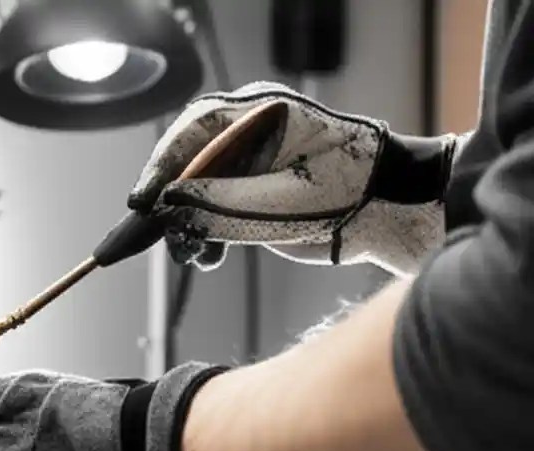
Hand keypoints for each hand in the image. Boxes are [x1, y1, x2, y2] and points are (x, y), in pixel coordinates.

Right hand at [129, 82, 458, 276]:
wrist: (390, 214)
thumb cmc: (345, 195)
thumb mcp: (273, 203)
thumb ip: (215, 203)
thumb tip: (162, 209)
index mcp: (261, 112)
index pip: (194, 128)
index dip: (162, 164)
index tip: (143, 202)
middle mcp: (251, 130)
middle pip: (189, 160)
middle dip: (169, 200)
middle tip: (155, 233)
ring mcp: (252, 160)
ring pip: (197, 188)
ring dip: (185, 223)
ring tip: (190, 254)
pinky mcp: (254, 188)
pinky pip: (213, 206)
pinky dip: (204, 232)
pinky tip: (207, 256)